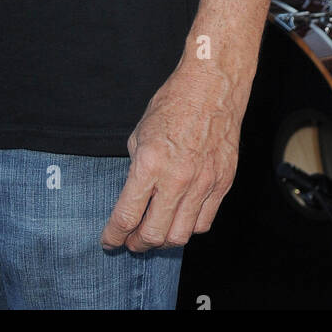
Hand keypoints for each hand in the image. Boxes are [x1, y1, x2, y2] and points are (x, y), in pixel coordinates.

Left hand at [100, 61, 243, 251]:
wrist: (211, 87)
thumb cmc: (173, 104)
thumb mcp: (140, 133)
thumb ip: (136, 168)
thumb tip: (134, 196)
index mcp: (149, 164)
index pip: (126, 215)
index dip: (114, 236)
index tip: (109, 241)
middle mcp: (176, 179)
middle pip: (154, 234)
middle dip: (137, 244)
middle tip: (131, 242)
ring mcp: (203, 183)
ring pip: (181, 235)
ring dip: (163, 241)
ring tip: (155, 234)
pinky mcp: (222, 184)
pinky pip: (204, 222)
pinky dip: (188, 227)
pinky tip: (179, 219)